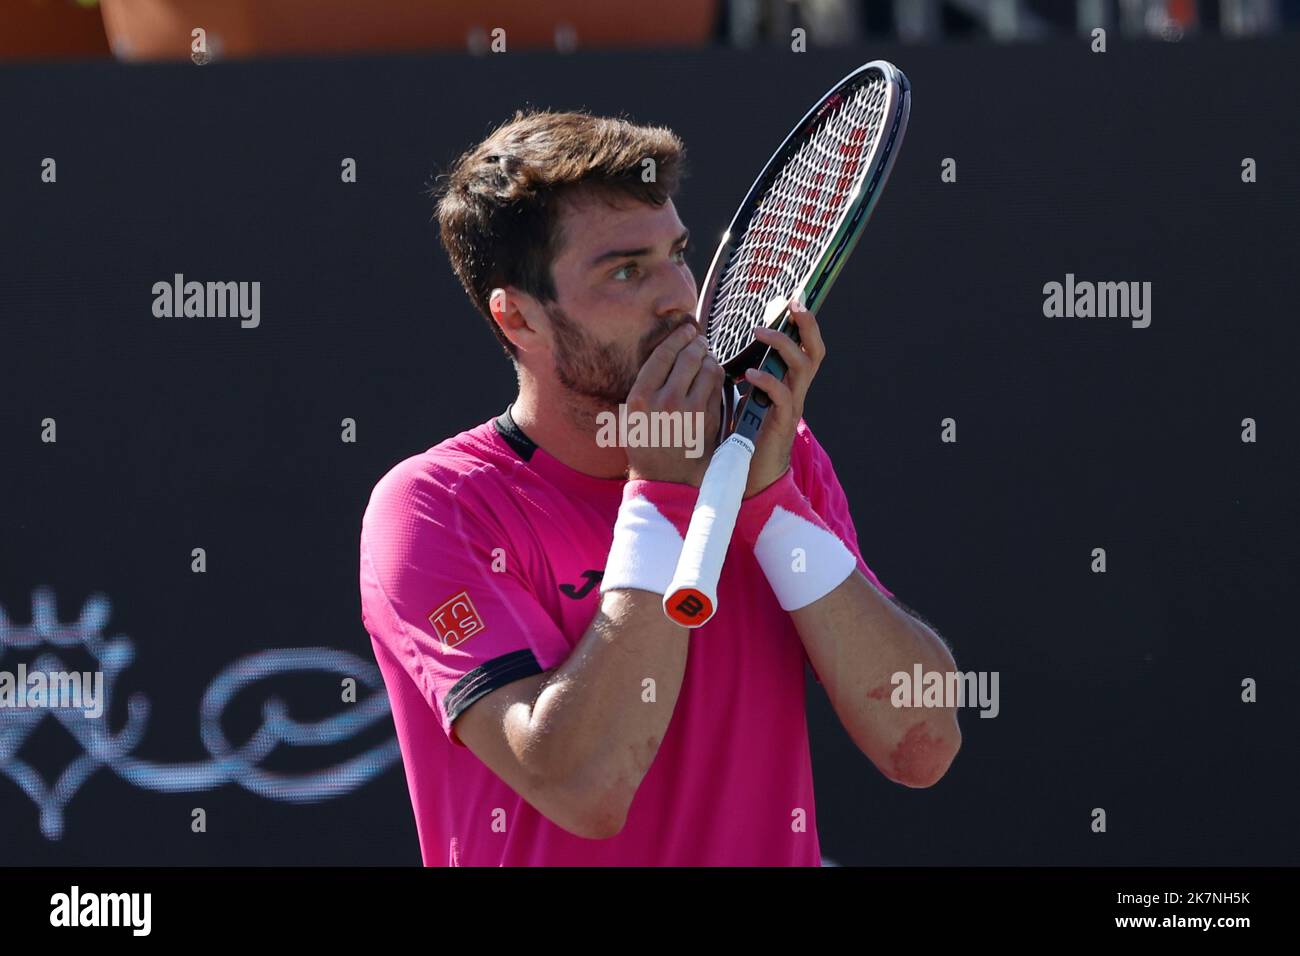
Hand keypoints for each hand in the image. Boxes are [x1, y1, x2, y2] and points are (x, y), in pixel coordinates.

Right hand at [624, 323, 724, 486]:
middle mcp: (666, 401)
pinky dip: (717, 377)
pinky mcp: (710, 419)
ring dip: (709, 358)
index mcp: (641, 397)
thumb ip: (646, 384)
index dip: (677, 337)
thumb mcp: (631, 414)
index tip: (684, 330)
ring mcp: (691, 411)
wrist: (665, 478)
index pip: (663, 354)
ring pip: (708, 368)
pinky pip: (718, 387)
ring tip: (706, 356)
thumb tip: (667, 350)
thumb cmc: (646, 443)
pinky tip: (711, 376)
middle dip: (696, 343)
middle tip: (698, 339)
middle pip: (688, 357)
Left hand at [741, 297, 825, 497]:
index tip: (794, 299)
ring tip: (759, 332)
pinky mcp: (781, 424)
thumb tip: (720, 350)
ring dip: (781, 345)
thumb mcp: (743, 398)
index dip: (803, 324)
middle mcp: (795, 391)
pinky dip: (767, 382)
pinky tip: (748, 375)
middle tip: (792, 305)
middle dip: (806, 325)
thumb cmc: (743, 435)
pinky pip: (782, 397)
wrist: (748, 477)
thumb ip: (742, 375)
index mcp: (787, 383)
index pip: (805, 347)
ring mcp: (791, 407)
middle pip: (814, 351)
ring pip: (801, 367)